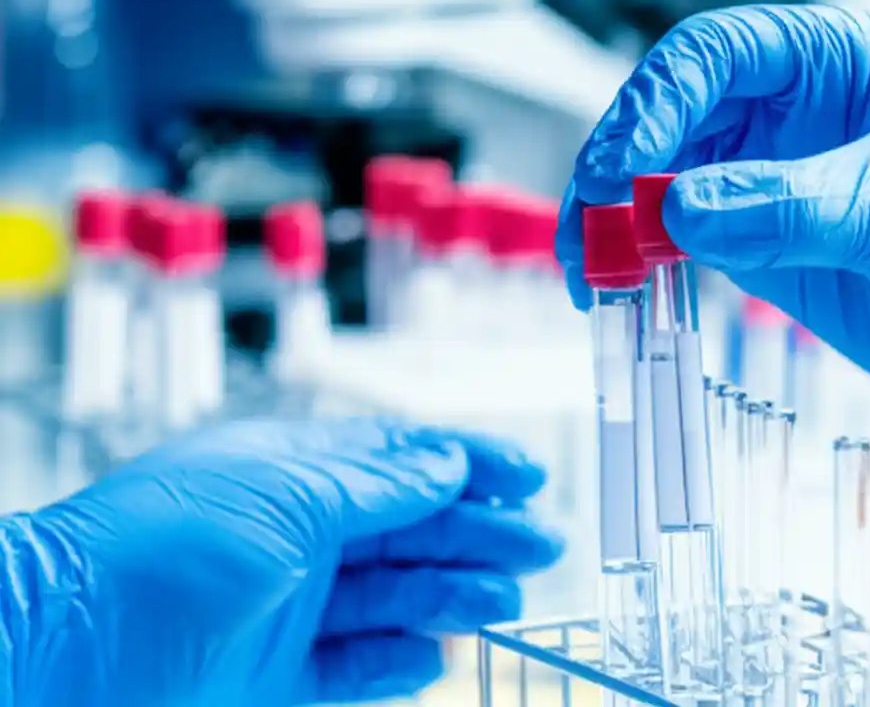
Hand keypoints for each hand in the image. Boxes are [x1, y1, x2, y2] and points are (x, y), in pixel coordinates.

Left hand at [0, 418, 562, 705]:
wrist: (63, 654)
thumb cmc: (155, 554)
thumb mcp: (285, 496)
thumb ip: (376, 484)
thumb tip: (446, 460)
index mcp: (293, 474)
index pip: (399, 460)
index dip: (466, 462)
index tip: (525, 474)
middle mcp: (296, 536)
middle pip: (410, 529)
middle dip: (479, 532)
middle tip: (540, 544)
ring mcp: (289, 608)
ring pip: (394, 598)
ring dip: (453, 595)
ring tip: (503, 602)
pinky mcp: (279, 676)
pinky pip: (357, 666)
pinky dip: (400, 661)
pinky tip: (434, 655)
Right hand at [557, 5, 869, 429]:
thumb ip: (797, 206)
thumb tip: (682, 212)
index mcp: (832, 60)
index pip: (714, 57)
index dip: (655, 107)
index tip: (623, 173)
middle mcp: (788, 112)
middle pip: (668, 118)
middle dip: (617, 169)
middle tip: (590, 231)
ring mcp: (767, 180)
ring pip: (660, 184)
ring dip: (615, 223)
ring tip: (591, 273)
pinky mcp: (760, 246)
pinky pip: (679, 243)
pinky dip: (642, 265)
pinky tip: (620, 290)